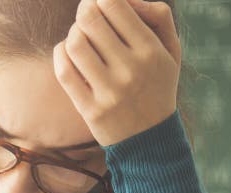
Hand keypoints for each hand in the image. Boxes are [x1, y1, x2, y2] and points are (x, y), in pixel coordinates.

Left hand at [53, 0, 181, 145]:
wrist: (150, 140)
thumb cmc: (157, 86)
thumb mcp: (171, 51)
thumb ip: (157, 15)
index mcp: (151, 51)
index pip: (114, 5)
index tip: (100, 3)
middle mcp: (131, 70)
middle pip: (90, 20)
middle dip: (84, 11)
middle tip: (87, 16)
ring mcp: (109, 92)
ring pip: (75, 43)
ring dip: (72, 33)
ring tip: (80, 37)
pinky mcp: (90, 110)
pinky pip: (64, 71)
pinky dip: (60, 54)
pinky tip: (67, 53)